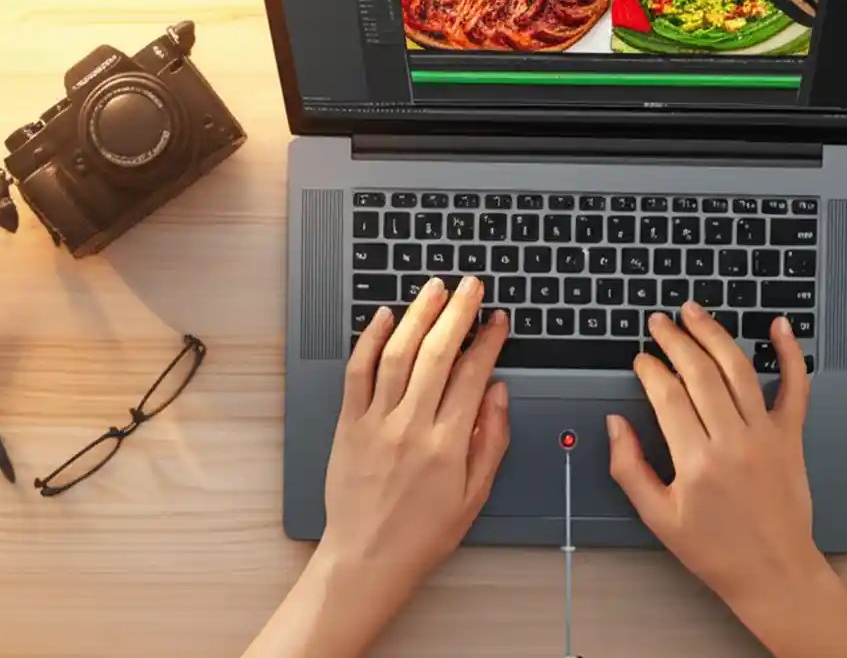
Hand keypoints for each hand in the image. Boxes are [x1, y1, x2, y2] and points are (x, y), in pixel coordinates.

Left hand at [243, 276, 509, 657]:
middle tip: (471, 286)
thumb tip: (497, 392)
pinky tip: (385, 317)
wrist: (367, 559)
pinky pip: (357, 373)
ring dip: (418, 315)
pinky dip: (370, 340)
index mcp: (448, 446)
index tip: (498, 320)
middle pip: (437, 354)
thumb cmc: (423, 533)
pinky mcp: (347, 425)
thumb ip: (492, 440)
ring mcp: (375, 424)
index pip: (473, 376)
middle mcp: (410, 428)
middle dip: (457, 313)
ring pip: (398, 355)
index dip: (489, 341)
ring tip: (434, 289)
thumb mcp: (475, 495)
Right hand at [608, 304, 846, 657]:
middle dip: (675, 340)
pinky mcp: (791, 436)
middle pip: (700, 373)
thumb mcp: (658, 517)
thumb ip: (630, 467)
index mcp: (696, 462)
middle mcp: (733, 442)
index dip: (649, 370)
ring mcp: (766, 435)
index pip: (667, 396)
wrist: (773, 572)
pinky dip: (790, 353)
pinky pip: (795, 387)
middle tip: (659, 321)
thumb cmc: (716, 550)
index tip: (639, 359)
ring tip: (694, 313)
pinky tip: (779, 327)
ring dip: (714, 334)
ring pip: (739, 369)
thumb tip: (616, 425)